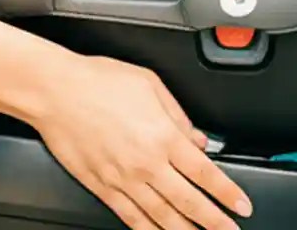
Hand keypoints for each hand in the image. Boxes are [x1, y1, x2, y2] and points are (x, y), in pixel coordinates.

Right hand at [35, 55, 252, 228]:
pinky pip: (129, 215)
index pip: (205, 173)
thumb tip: (197, 139)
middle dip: (214, 221)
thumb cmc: (99, 81)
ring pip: (161, 215)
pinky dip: (146, 229)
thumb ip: (178, 115)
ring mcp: (122, 178)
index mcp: (163, 136)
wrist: (55, 91)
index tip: (242, 206)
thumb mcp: (151, 84)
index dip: (227, 193)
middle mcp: (145, 162)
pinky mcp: (100, 186)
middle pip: (188, 202)